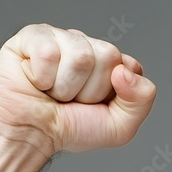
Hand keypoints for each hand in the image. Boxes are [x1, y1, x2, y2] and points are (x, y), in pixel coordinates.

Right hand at [0, 23, 156, 156]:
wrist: (29, 135)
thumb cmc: (69, 128)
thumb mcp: (119, 127)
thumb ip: (141, 100)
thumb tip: (125, 70)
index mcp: (109, 64)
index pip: (129, 65)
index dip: (113, 92)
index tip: (96, 105)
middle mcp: (87, 46)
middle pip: (107, 56)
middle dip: (89, 91)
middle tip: (70, 100)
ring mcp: (61, 38)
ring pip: (81, 56)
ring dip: (65, 87)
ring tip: (52, 92)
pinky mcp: (33, 36)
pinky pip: (49, 52)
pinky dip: (41, 77)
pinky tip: (35, 80)